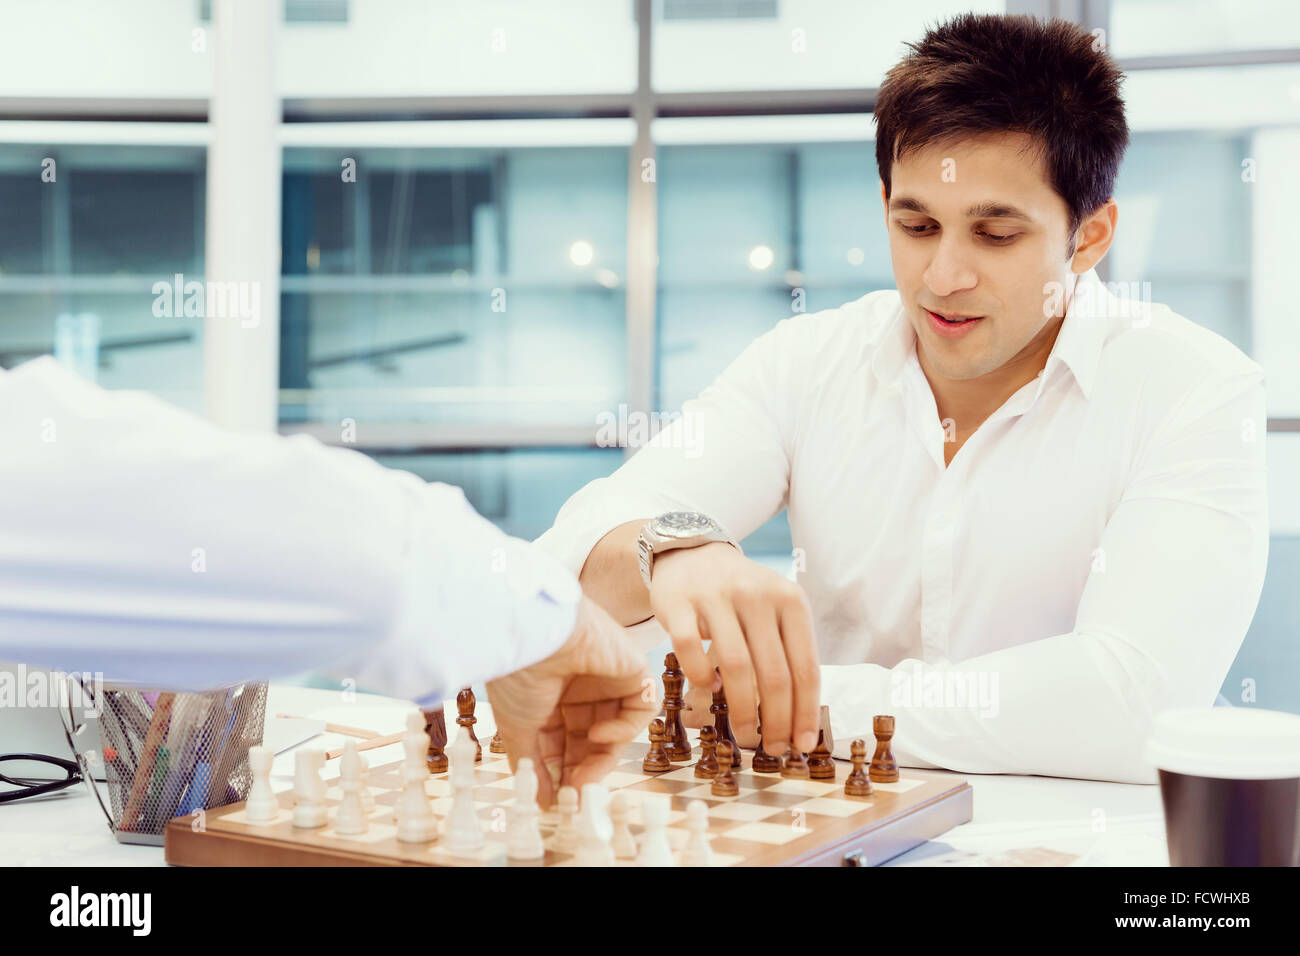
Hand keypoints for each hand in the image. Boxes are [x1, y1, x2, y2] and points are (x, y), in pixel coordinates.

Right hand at [486, 596, 657, 806]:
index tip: (557, 798)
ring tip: (584, 775)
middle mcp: (580, 687)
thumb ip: (533, 767)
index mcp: (551, 696)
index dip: (562, 769)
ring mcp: (607, 678)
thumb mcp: (519, 730)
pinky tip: (598, 733)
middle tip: (575, 794)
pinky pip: (641, 707)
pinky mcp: (632, 668)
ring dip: (605, 756)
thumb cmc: (519, 674)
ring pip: (619, 728)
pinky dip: (625, 728)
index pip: (564, 741)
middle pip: (592, 739)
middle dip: (585, 768)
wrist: (533, 633)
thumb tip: (540, 803)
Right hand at [649, 542, 819, 754]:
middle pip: (773, 674)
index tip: (803, 745)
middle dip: (775, 721)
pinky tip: (710, 688)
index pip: (805, 666)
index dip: (805, 712)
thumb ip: (788, 652)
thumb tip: (798, 720)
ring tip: (744, 734)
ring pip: (735, 667)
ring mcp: (715, 597)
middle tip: (771, 749)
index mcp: (790, 600)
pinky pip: (690, 650)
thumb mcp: (775, 611)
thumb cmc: (742, 596)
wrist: (692, 554)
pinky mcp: (679, 602)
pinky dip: (702, 677)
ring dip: (741, 711)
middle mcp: (756, 595)